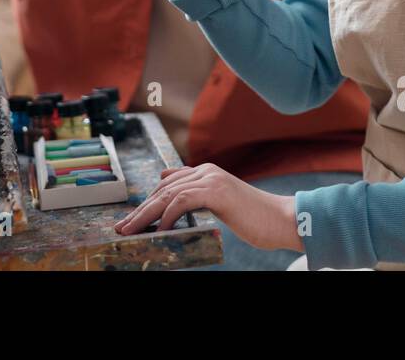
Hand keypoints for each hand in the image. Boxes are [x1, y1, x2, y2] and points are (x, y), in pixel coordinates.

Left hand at [114, 163, 303, 252]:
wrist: (282, 220)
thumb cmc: (255, 219)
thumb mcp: (222, 205)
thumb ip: (200, 197)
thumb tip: (172, 197)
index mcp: (207, 173)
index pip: (167, 185)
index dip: (147, 203)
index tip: (131, 220)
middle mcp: (206, 171)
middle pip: (163, 189)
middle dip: (140, 210)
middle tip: (121, 227)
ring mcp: (211, 179)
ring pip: (167, 195)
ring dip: (145, 215)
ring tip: (130, 231)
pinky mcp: (216, 191)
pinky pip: (181, 201)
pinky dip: (166, 216)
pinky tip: (158, 231)